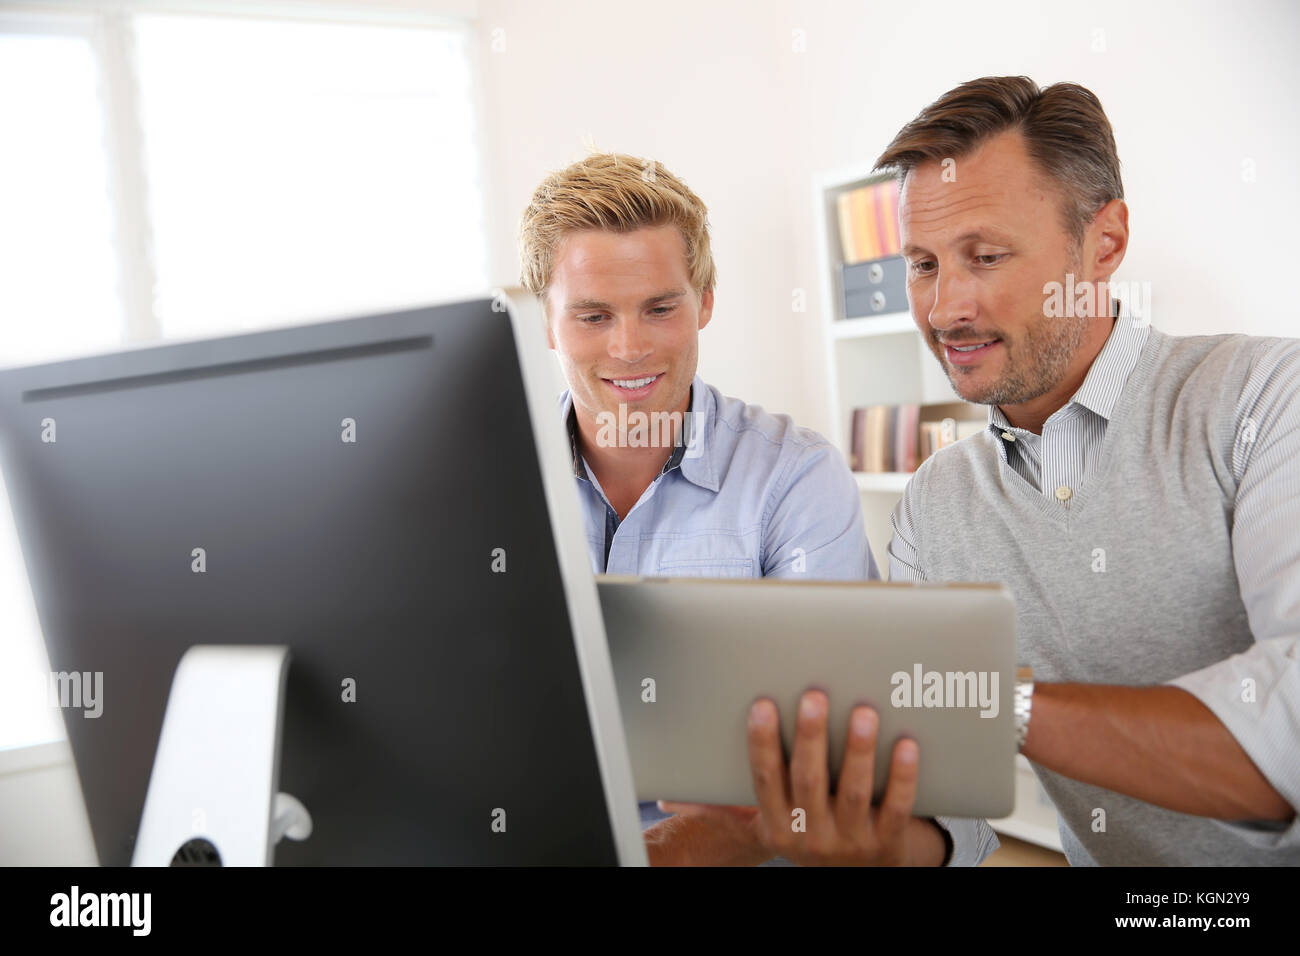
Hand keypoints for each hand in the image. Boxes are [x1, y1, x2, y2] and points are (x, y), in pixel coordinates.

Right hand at [722, 689, 940, 864]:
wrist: (854, 878)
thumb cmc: (811, 835)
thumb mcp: (775, 827)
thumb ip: (748, 802)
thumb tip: (701, 782)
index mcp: (779, 826)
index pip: (765, 779)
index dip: (762, 743)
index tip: (763, 706)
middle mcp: (812, 837)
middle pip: (808, 780)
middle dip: (810, 736)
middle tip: (814, 697)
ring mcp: (851, 843)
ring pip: (853, 791)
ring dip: (858, 751)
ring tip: (863, 713)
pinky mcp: (887, 845)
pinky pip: (895, 808)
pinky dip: (901, 777)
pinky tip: (906, 745)